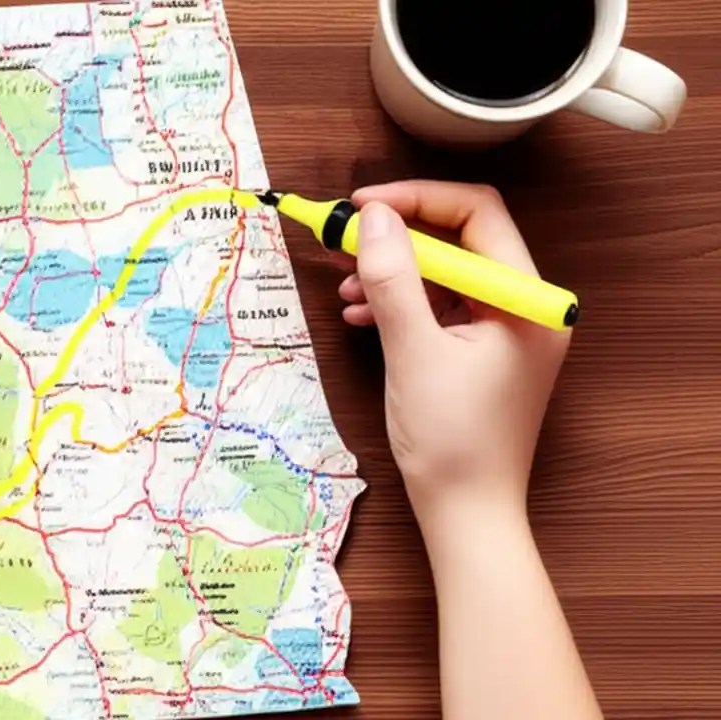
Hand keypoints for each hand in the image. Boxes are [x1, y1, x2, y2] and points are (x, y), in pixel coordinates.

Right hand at [337, 181, 570, 523]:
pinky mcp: (481, 351)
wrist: (466, 514)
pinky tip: (362, 314)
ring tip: (346, 286)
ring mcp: (503, 329)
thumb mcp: (413, 351)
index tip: (362, 205)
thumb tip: (374, 215)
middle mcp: (522, 305)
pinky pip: (439, 306)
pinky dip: (400, 303)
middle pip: (457, 239)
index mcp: (524, 298)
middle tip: (343, 239)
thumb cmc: (452, 442)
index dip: (416, 199)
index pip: (476, 214)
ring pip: (443, 273)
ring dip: (392, 271)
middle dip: (397, 237)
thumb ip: (393, 278)